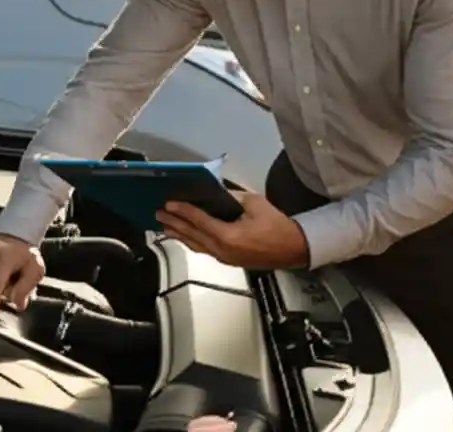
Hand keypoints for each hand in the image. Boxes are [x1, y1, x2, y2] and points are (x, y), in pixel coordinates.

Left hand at [155, 192, 309, 268]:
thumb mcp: (255, 203)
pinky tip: (184, 237)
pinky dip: (191, 241)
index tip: (169, 203)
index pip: (199, 221)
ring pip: (195, 245)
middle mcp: (222, 250)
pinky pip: (203, 250)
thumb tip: (214, 192)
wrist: (293, 249)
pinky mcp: (227, 260)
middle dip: (174, 223)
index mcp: (228, 236)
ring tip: (164, 226)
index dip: (182, 211)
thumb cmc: (277, 226)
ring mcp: (224, 258)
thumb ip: (231, 197)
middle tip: (159, 213)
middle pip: (192, 235)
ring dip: (179, 234)